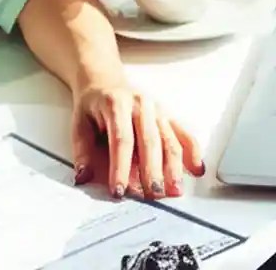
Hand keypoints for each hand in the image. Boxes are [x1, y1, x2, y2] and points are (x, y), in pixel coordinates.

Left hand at [70, 82, 204, 199]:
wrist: (104, 82)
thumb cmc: (93, 106)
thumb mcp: (79, 124)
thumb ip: (82, 151)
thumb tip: (83, 176)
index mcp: (116, 105)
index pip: (121, 140)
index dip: (121, 167)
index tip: (119, 190)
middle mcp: (140, 105)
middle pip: (150, 141)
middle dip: (152, 171)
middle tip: (152, 195)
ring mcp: (157, 109)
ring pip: (169, 139)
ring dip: (174, 167)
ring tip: (175, 190)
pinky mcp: (168, 115)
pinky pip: (183, 133)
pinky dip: (193, 152)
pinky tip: (196, 169)